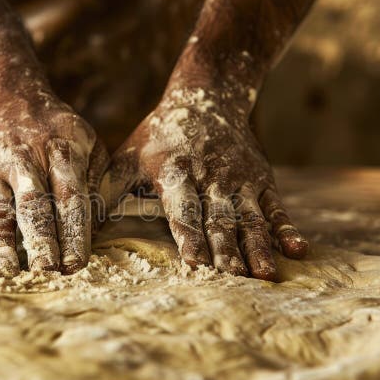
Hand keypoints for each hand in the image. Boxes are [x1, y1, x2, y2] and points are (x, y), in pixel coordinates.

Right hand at [0, 90, 108, 275]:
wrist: (4, 91)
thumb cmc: (54, 128)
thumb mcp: (86, 142)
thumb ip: (95, 182)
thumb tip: (97, 230)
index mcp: (61, 153)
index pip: (70, 199)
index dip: (75, 232)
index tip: (77, 264)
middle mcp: (25, 160)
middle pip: (34, 206)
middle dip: (41, 242)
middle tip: (47, 275)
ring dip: (0, 244)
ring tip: (5, 275)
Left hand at [103, 86, 306, 279]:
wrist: (207, 96)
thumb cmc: (159, 135)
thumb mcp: (128, 155)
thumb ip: (108, 190)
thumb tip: (80, 230)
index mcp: (176, 171)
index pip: (184, 209)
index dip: (190, 236)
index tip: (195, 265)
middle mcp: (211, 176)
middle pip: (220, 219)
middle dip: (227, 252)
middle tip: (233, 282)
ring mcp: (240, 179)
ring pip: (250, 218)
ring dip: (258, 248)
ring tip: (265, 276)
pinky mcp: (261, 180)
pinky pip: (276, 207)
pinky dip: (287, 229)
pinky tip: (299, 250)